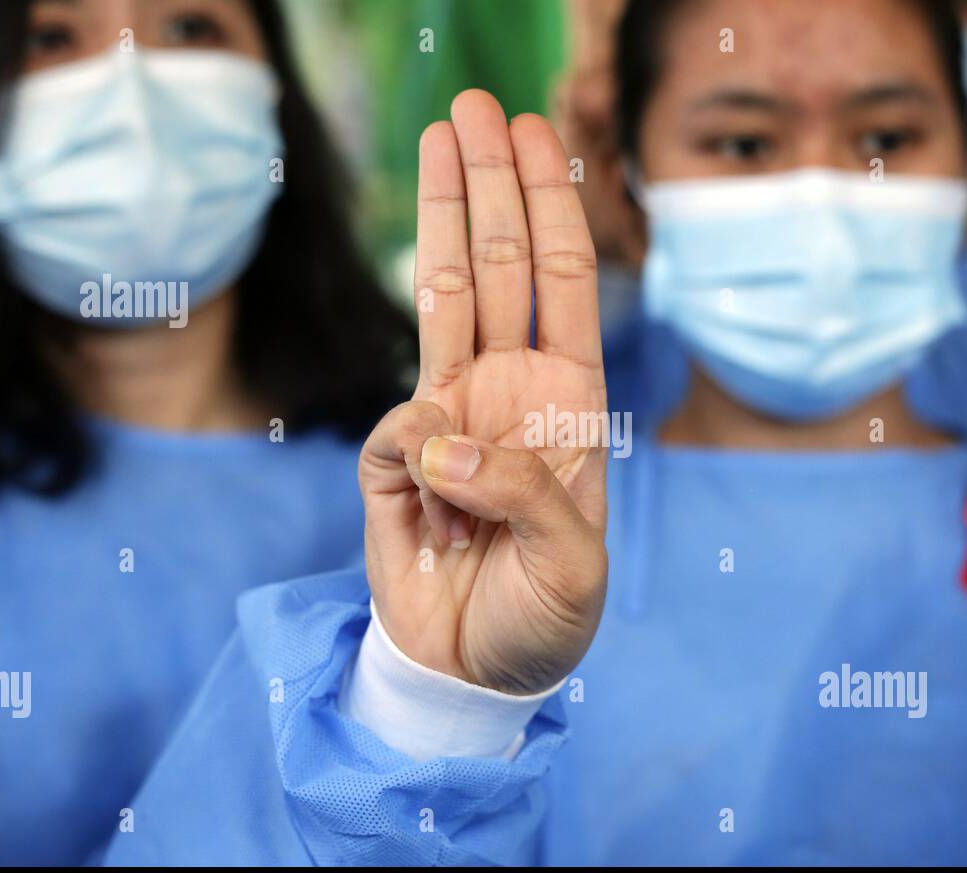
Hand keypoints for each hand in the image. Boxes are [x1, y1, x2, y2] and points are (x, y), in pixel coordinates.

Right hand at [357, 90, 608, 694]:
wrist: (477, 675)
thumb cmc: (544, 618)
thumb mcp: (572, 563)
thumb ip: (524, 490)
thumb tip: (441, 431)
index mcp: (565, 405)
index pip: (559, 287)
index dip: (550, 210)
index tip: (537, 137)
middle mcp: (506, 395)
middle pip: (500, 267)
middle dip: (493, 185)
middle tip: (477, 104)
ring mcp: (448, 422)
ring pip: (441, 301)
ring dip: (443, 217)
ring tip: (441, 135)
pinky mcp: (394, 466)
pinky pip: (393, 432)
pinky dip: (412, 450)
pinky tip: (434, 491)